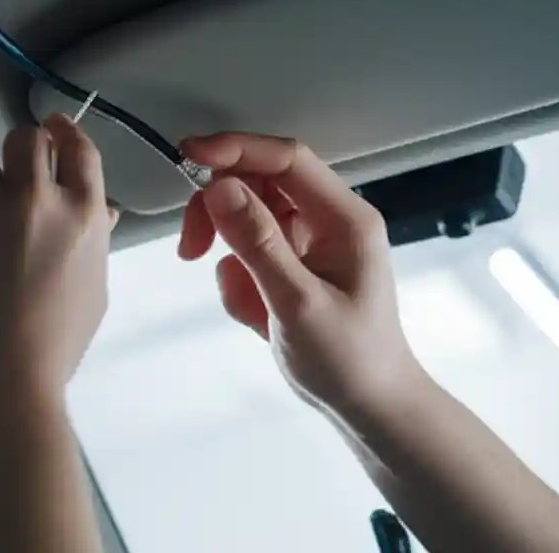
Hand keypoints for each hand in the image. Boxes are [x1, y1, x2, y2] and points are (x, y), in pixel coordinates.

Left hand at [0, 115, 114, 403]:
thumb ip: (93, 243)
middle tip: (13, 180)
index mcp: (81, 216)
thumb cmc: (52, 348)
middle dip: (21, 152)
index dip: (65, 131)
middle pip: (23, 139)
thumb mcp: (92, 294)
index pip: (78, 148)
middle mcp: (31, 200)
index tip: (55, 129)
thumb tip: (99, 211)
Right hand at [178, 133, 421, 417]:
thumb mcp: (297, 304)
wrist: (369, 409)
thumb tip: (218, 187)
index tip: (189, 157)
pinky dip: (238, 283)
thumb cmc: (348, 360)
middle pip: (259, 184)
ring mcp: (309, 244)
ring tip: (244, 304)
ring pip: (247, 220)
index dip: (236, 150)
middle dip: (220, 212)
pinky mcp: (291, 268)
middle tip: (190, 248)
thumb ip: (257, 242)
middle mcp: (327, 221)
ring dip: (230, 256)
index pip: (286, 159)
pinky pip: (247, 255)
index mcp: (344, 218)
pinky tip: (256, 316)